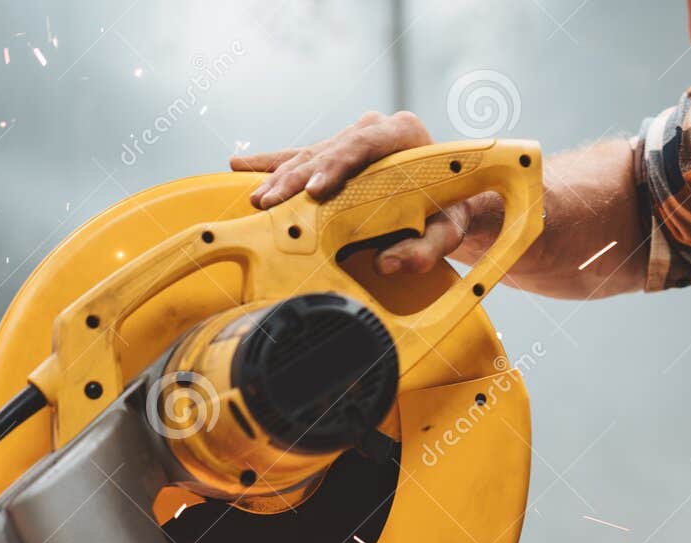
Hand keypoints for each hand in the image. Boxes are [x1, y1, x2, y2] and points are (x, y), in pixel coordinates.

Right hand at [230, 110, 478, 275]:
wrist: (453, 200)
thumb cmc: (452, 213)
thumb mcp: (449, 231)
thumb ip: (428, 248)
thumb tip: (390, 265)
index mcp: (403, 133)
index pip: (364, 144)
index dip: (336, 166)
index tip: (315, 190)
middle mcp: (374, 128)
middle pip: (329, 150)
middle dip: (297, 178)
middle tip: (273, 202)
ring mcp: (352, 139)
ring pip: (310, 155)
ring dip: (281, 179)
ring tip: (257, 200)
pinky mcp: (335, 155)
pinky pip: (299, 158)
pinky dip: (271, 165)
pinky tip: (238, 167)